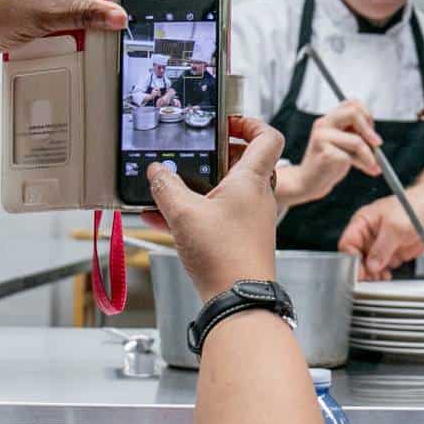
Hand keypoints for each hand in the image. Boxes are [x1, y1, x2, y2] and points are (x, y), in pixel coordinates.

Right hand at [150, 116, 283, 300]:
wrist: (238, 300)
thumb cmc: (225, 256)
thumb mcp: (184, 215)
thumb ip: (166, 188)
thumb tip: (156, 172)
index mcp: (251, 180)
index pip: (267, 137)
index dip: (249, 123)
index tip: (227, 122)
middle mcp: (257, 196)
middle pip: (242, 162)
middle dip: (213, 156)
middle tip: (191, 155)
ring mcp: (250, 218)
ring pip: (225, 190)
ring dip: (198, 186)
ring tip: (167, 188)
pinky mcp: (240, 238)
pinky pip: (216, 215)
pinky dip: (194, 212)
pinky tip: (161, 219)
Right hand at [282, 100, 381, 207]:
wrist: (310, 182)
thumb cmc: (328, 163)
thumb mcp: (345, 145)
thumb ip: (357, 136)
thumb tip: (377, 141)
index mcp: (328, 119)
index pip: (352, 103)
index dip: (366, 115)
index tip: (371, 131)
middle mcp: (323, 124)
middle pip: (354, 112)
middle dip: (369, 129)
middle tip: (377, 144)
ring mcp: (323, 137)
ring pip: (357, 140)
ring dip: (369, 154)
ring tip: (372, 165)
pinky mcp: (326, 153)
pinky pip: (352, 156)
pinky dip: (361, 164)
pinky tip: (358, 168)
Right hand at [339, 193, 423, 280]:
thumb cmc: (413, 207)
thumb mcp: (395, 227)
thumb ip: (381, 247)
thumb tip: (371, 265)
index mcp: (363, 221)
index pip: (348, 243)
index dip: (351, 257)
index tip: (358, 270)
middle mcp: (369, 234)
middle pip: (356, 257)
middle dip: (361, 268)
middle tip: (369, 277)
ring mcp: (380, 245)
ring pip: (368, 265)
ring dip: (372, 274)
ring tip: (378, 278)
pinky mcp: (392, 254)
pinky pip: (382, 268)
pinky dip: (382, 274)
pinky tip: (386, 276)